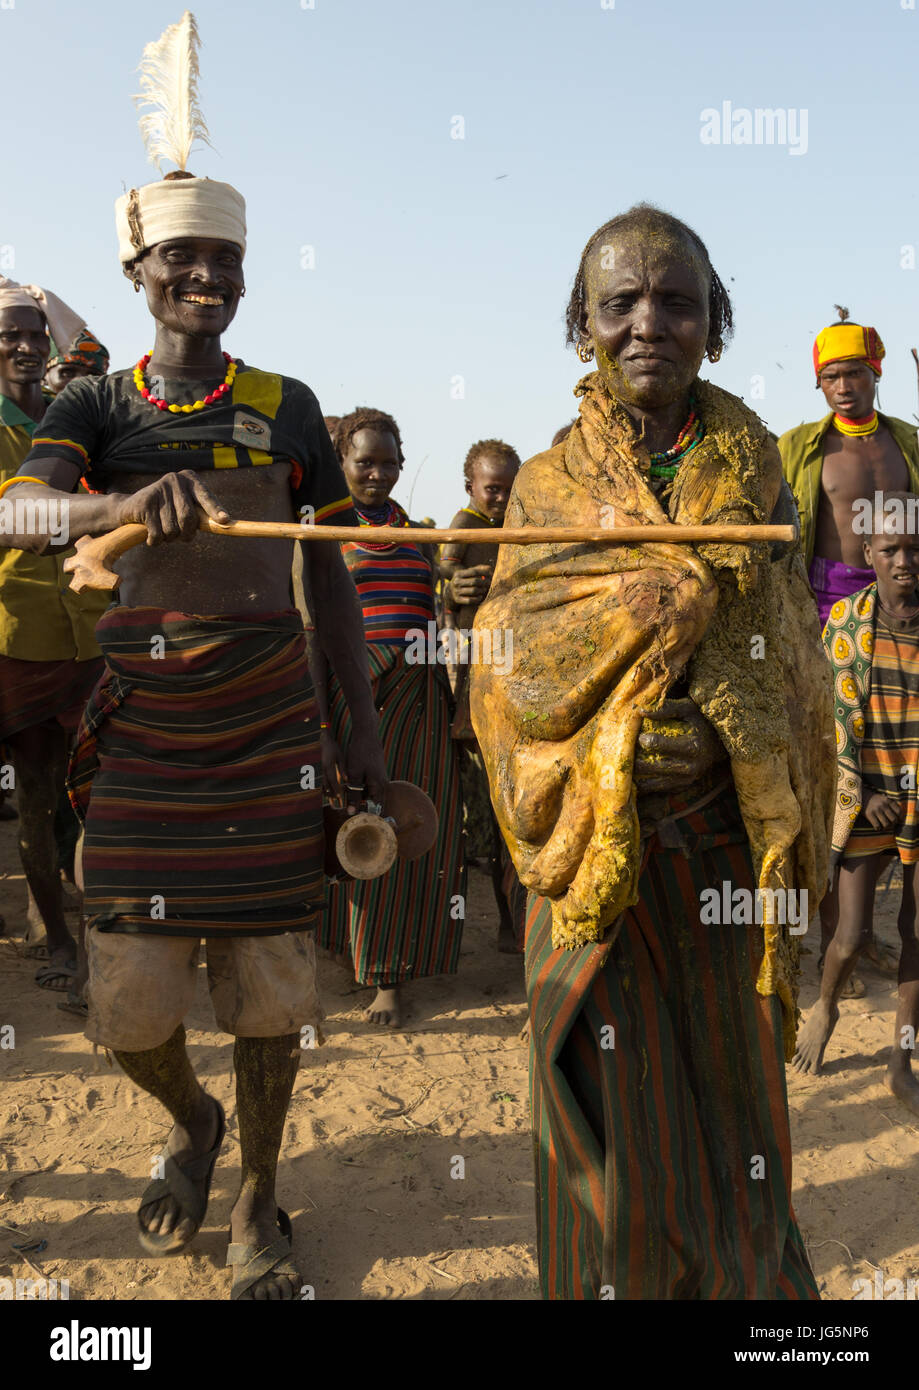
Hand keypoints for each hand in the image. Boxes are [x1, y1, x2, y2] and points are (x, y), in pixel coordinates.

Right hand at [115, 468, 231, 544]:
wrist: (129, 508)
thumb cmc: (165, 512)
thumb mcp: (184, 508)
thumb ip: (202, 514)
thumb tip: (225, 522)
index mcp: (190, 479)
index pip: (206, 496)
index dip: (215, 509)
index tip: (225, 520)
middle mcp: (175, 480)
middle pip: (189, 518)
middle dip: (186, 534)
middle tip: (181, 537)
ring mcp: (159, 489)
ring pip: (173, 529)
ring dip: (169, 539)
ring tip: (163, 532)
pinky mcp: (145, 503)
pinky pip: (157, 533)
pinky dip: (155, 541)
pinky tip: (150, 536)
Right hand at [319, 729, 346, 808]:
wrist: (322, 740)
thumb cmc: (333, 747)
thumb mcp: (340, 757)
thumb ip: (343, 769)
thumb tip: (346, 780)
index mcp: (328, 766)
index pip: (333, 781)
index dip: (336, 789)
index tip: (339, 796)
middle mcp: (322, 769)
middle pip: (326, 784)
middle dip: (331, 792)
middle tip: (336, 799)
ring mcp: (318, 768)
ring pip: (321, 783)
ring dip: (326, 790)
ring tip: (330, 796)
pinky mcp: (317, 768)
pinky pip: (319, 779)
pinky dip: (322, 785)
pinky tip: (324, 789)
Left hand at [343, 725, 388, 814]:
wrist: (367, 734)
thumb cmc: (360, 753)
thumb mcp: (354, 775)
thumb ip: (353, 794)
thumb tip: (351, 812)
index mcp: (379, 786)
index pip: (375, 808)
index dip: (364, 813)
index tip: (354, 816)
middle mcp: (383, 783)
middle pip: (372, 800)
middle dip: (359, 803)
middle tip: (346, 804)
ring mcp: (380, 777)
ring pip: (370, 792)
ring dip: (359, 793)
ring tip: (346, 791)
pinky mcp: (377, 772)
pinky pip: (369, 784)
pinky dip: (360, 785)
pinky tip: (351, 781)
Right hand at [450, 564, 492, 605]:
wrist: (450, 592)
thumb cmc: (463, 580)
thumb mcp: (467, 573)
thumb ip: (477, 569)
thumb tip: (489, 568)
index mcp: (458, 574)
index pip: (474, 572)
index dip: (483, 573)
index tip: (491, 574)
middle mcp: (456, 582)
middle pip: (474, 581)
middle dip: (484, 582)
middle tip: (489, 583)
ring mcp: (456, 591)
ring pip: (473, 591)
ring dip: (481, 590)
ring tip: (484, 589)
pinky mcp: (457, 600)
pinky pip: (470, 600)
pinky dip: (477, 599)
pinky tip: (480, 596)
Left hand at [633, 697, 723, 793]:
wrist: (719, 741)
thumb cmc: (700, 720)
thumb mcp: (687, 709)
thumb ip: (665, 709)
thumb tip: (639, 710)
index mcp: (693, 746)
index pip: (663, 746)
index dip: (647, 741)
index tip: (638, 736)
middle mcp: (692, 766)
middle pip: (657, 767)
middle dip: (638, 762)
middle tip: (624, 755)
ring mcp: (688, 779)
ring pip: (657, 783)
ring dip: (639, 778)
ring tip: (625, 770)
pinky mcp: (684, 786)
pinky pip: (662, 790)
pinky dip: (647, 786)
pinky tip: (634, 780)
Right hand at [863, 790, 903, 830]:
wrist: (860, 795)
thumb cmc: (873, 798)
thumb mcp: (883, 798)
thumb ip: (890, 804)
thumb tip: (897, 815)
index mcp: (888, 801)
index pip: (898, 811)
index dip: (900, 817)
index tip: (898, 820)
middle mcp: (883, 805)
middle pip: (893, 819)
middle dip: (893, 823)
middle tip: (891, 824)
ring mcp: (876, 810)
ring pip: (886, 824)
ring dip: (886, 827)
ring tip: (884, 827)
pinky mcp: (869, 814)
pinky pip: (877, 825)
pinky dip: (878, 828)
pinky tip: (877, 827)